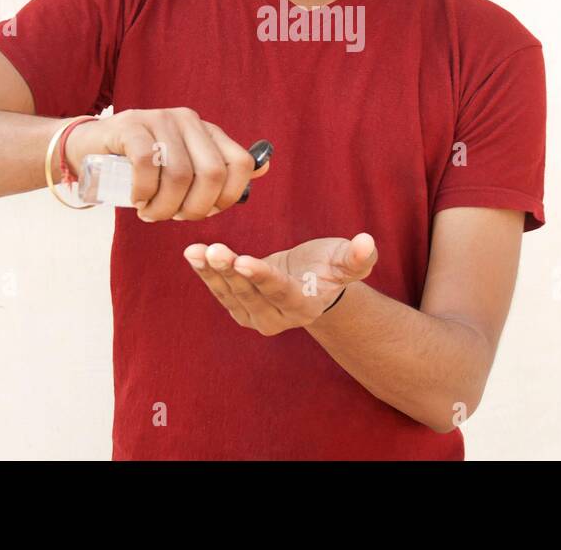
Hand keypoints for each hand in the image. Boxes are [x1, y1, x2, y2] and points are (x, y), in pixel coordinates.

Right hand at [66, 108, 268, 221]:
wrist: (92, 146)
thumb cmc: (142, 164)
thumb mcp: (185, 163)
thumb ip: (221, 168)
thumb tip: (264, 169)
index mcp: (208, 131)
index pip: (240, 165)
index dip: (227, 198)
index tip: (204, 212)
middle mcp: (189, 120)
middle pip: (212, 174)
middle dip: (195, 209)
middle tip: (173, 218)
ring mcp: (159, 119)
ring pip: (179, 174)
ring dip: (164, 207)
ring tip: (151, 214)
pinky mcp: (130, 125)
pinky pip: (147, 164)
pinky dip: (144, 191)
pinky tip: (137, 200)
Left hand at [183, 233, 376, 334]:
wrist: (311, 281)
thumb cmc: (331, 267)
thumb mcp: (347, 261)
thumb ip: (357, 257)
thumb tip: (367, 242)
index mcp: (304, 306)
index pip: (280, 292)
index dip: (262, 277)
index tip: (242, 260)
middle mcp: (277, 318)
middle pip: (250, 294)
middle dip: (230, 271)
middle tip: (213, 249)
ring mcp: (256, 317)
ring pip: (230, 294)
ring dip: (211, 272)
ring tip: (196, 250)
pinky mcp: (240, 309)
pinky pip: (220, 291)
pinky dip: (205, 273)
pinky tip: (193, 254)